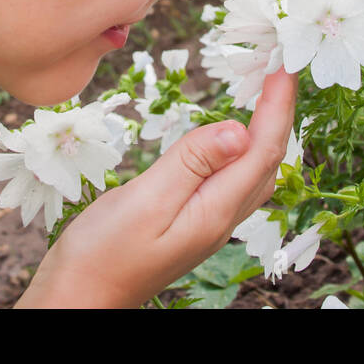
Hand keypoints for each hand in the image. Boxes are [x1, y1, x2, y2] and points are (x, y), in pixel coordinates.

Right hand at [14, 68, 296, 307]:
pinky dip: (242, 148)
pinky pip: (232, 179)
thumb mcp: (145, 201)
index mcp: (214, 211)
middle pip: (267, 161)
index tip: (285, 66)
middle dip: (280, 114)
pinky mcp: (191, 221)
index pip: (262, 150)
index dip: (278, 106)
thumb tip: (239, 130)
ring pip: (253, 172)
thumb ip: (191, 163)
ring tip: (266, 94)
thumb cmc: (102, 253)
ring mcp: (207, 223)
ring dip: (266, 130)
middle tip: (282, 69)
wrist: (78, 297)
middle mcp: (220, 219)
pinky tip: (232, 137)